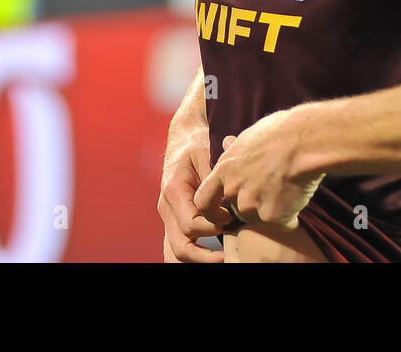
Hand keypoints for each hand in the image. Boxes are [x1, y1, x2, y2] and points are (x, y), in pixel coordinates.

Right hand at [158, 126, 225, 261]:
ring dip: (197, 261)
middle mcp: (167, 208)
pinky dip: (192, 257)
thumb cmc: (197, 144)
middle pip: (181, 247)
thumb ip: (213, 176)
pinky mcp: (174, 221)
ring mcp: (168, 217)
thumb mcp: (206, 152)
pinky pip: (177, 247)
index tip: (233, 220)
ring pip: (174, 252)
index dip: (213, 228)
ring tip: (222, 259)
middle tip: (229, 255)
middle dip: (206, 257)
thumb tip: (225, 199)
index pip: (191, 225)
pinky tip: (214, 256)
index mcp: (174, 192)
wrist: (183, 138)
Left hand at [193, 107, 324, 230]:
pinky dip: (290, 217)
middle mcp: (234, 190)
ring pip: (259, 219)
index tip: (223, 216)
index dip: (211, 212)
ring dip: (272, 212)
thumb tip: (226, 142)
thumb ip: (235, 148)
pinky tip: (299, 196)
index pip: (203, 200)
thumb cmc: (281, 132)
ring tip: (288, 189)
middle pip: (238, 210)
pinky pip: (280, 224)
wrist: (306, 142)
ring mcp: (251, 204)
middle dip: (254, 206)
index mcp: (224, 169)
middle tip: (273, 191)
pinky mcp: (271, 216)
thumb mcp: (250, 136)